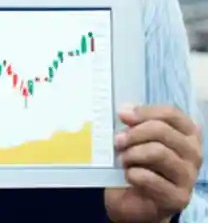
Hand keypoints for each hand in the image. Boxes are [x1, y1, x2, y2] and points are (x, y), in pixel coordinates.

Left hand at [106, 104, 202, 222]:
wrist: (135, 200)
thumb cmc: (138, 164)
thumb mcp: (136, 139)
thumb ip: (134, 123)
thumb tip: (125, 111)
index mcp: (188, 134)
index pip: (171, 113)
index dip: (144, 112)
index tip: (122, 116)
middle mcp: (194, 153)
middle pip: (162, 130)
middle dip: (133, 134)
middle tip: (117, 142)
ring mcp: (189, 176)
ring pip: (158, 152)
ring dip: (132, 154)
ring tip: (123, 160)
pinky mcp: (179, 197)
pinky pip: (150, 178)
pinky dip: (133, 174)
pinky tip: (129, 176)